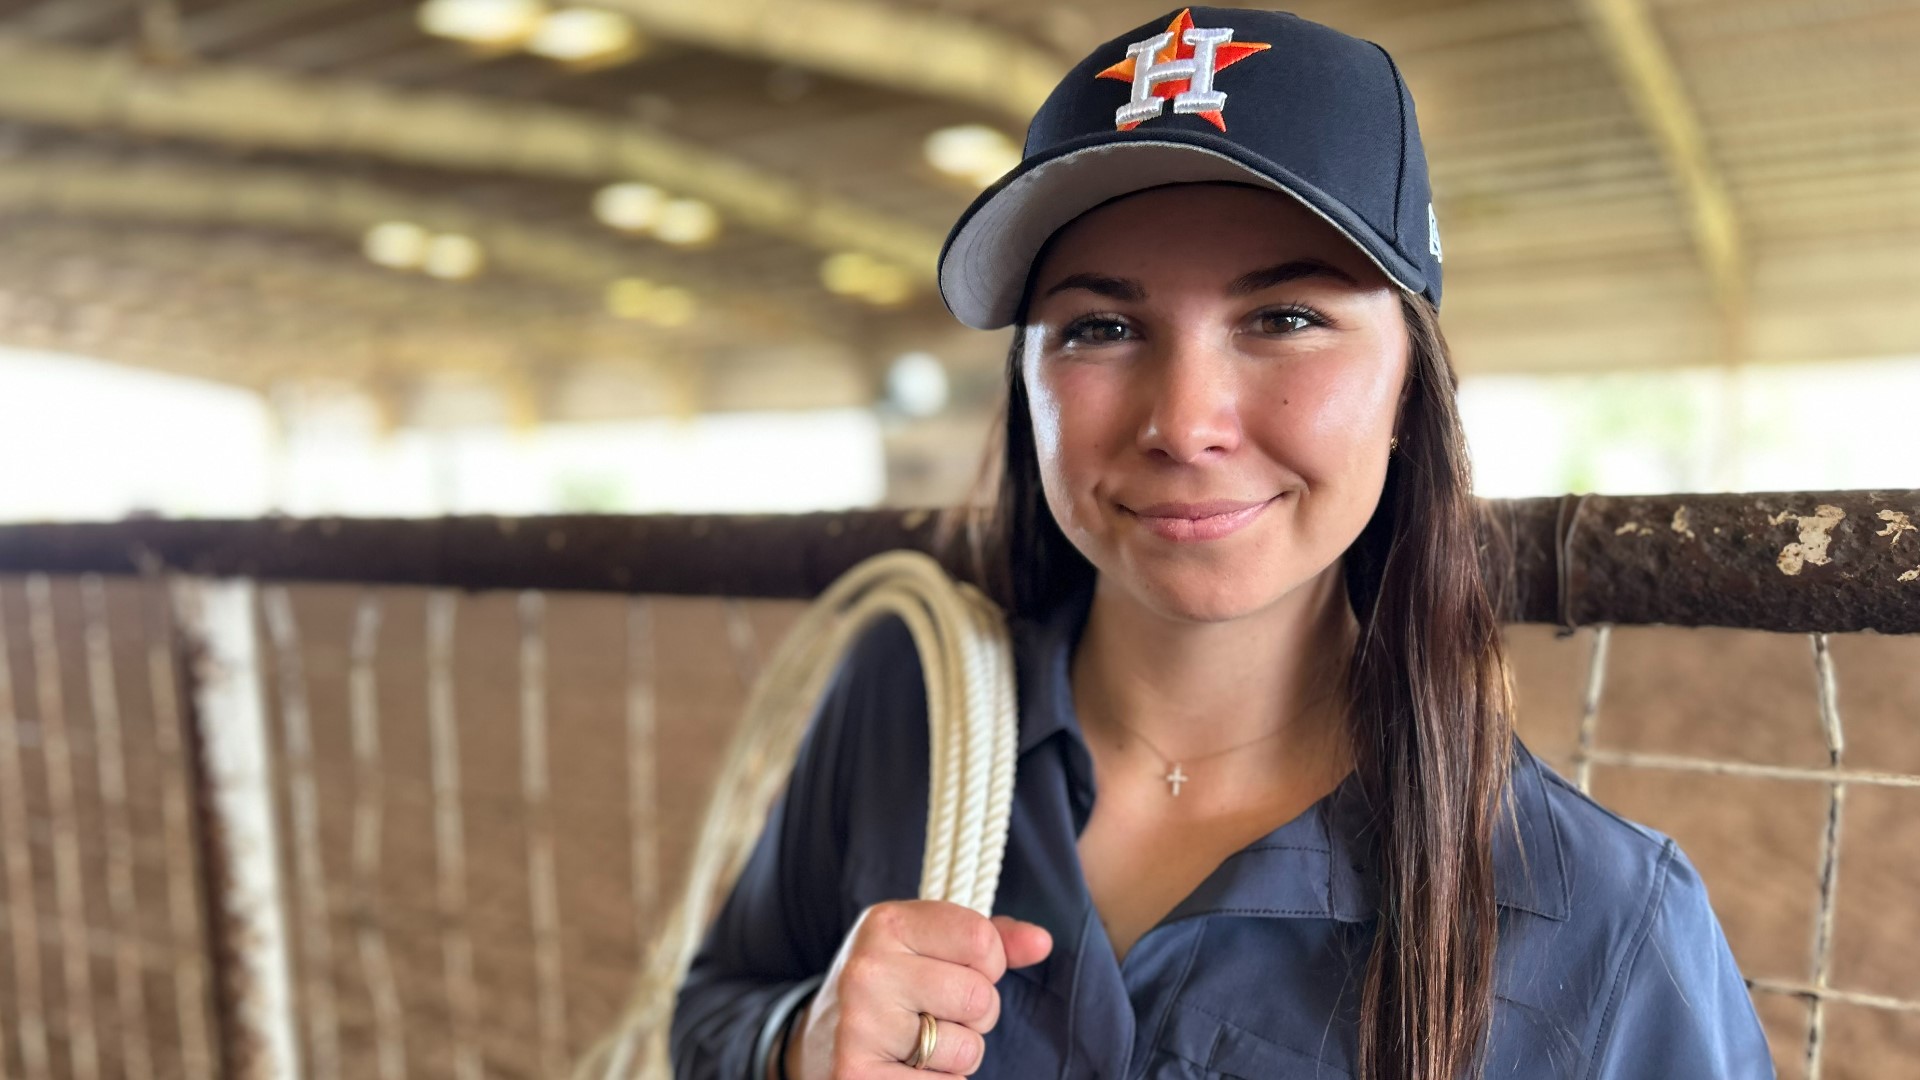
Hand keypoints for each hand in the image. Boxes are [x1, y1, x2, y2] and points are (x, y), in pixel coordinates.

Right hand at [783, 901, 1052, 1078]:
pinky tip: (907, 1069)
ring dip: (956, 1055)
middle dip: (975, 1014)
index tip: (957, 969)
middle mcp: (868, 969)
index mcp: (887, 923)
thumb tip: (1042, 943)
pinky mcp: (857, 1075)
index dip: (987, 963)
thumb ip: (991, 939)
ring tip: (918, 1043)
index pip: (983, 941)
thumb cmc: (892, 988)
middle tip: (936, 1013)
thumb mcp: (929, 946)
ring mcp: (860, 1025)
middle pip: (980, 997)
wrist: (816, 1042)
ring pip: (968, 1049)